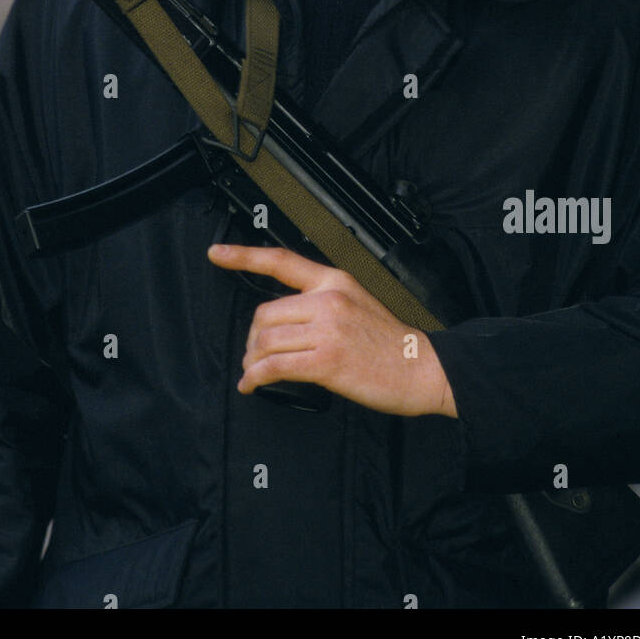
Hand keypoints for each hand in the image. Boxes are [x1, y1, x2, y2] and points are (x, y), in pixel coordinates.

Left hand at [207, 243, 456, 417]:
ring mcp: (327, 330)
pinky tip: (253, 385)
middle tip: (254, 354)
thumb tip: (284, 320)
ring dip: (253, 360)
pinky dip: (256, 378)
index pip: (281, 260)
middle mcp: (328, 299)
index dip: (243, 255)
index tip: (216, 254)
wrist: (423, 368)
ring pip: (266, 340)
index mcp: (334, 280)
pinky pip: (275, 367)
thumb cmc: (390, 343)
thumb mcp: (358, 302)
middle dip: (253, 337)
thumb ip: (322, 301)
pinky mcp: (326, 361)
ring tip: (254, 372)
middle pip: (265, 312)